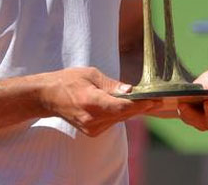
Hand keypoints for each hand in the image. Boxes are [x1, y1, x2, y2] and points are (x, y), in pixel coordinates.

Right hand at [41, 67, 156, 136]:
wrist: (49, 97)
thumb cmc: (69, 81)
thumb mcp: (91, 74)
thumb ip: (112, 85)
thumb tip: (130, 90)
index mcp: (91, 102)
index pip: (121, 107)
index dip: (140, 104)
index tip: (156, 99)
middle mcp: (92, 119)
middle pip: (124, 114)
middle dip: (141, 106)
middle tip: (159, 98)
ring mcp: (92, 128)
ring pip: (120, 118)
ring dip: (131, 109)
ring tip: (146, 99)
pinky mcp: (92, 132)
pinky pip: (113, 121)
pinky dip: (120, 113)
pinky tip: (124, 104)